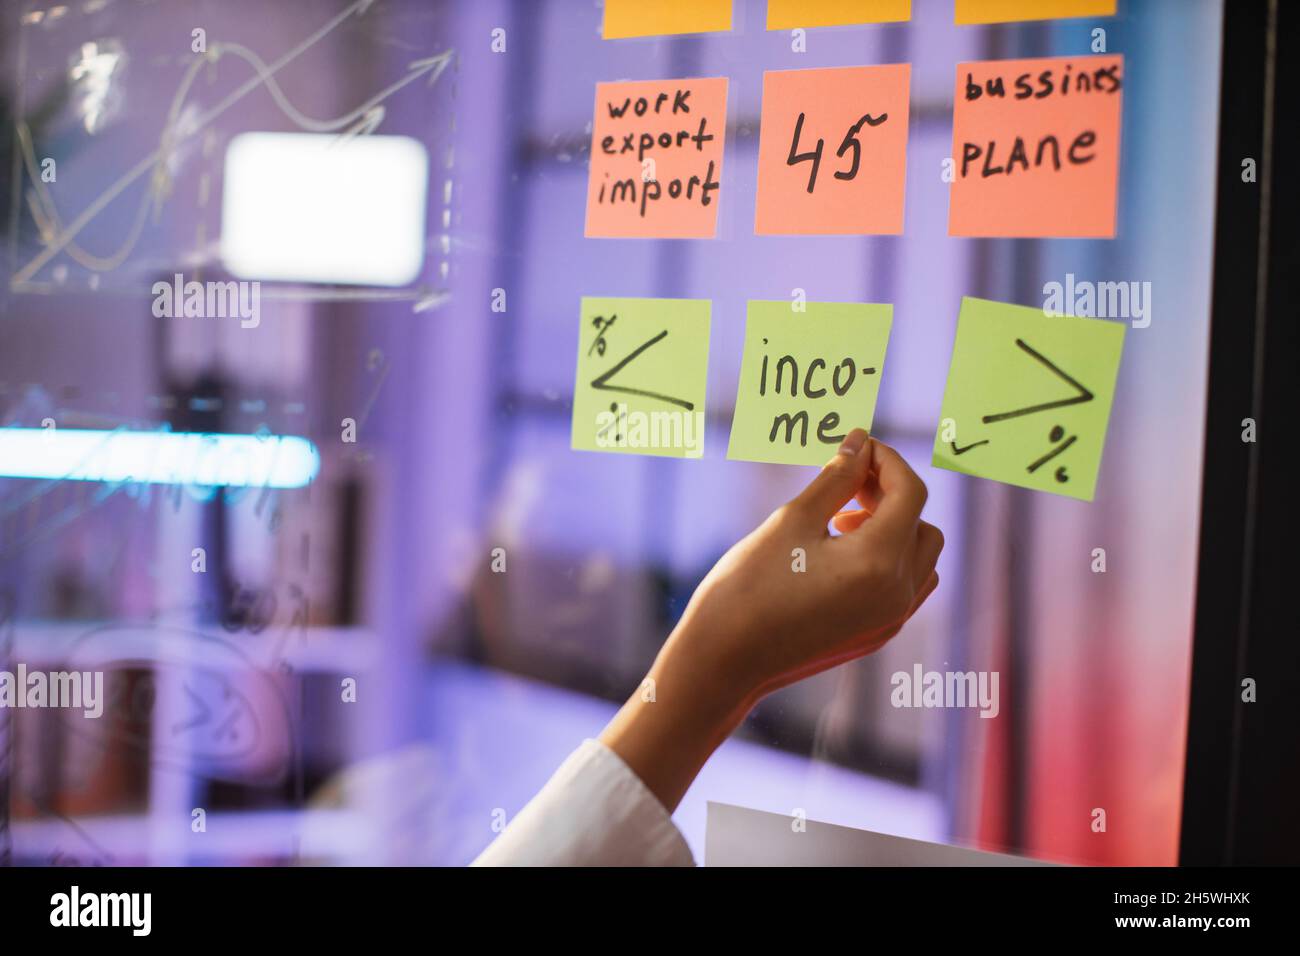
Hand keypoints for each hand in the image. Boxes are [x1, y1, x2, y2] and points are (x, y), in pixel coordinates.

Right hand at [600, 429, 942, 811]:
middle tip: (845, 482)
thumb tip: (859, 442)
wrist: (722, 662)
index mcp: (878, 562)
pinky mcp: (875, 637)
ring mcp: (889, 621)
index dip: (886, 460)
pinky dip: (890, 560)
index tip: (855, 447)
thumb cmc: (747, 586)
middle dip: (890, 494)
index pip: (910, 492)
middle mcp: (897, 595)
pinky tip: (842, 555)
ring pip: (922, 557)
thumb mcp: (792, 519)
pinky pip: (907, 588)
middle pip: (922, 523)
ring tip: (842, 521)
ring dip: (895, 528)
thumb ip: (836, 478)